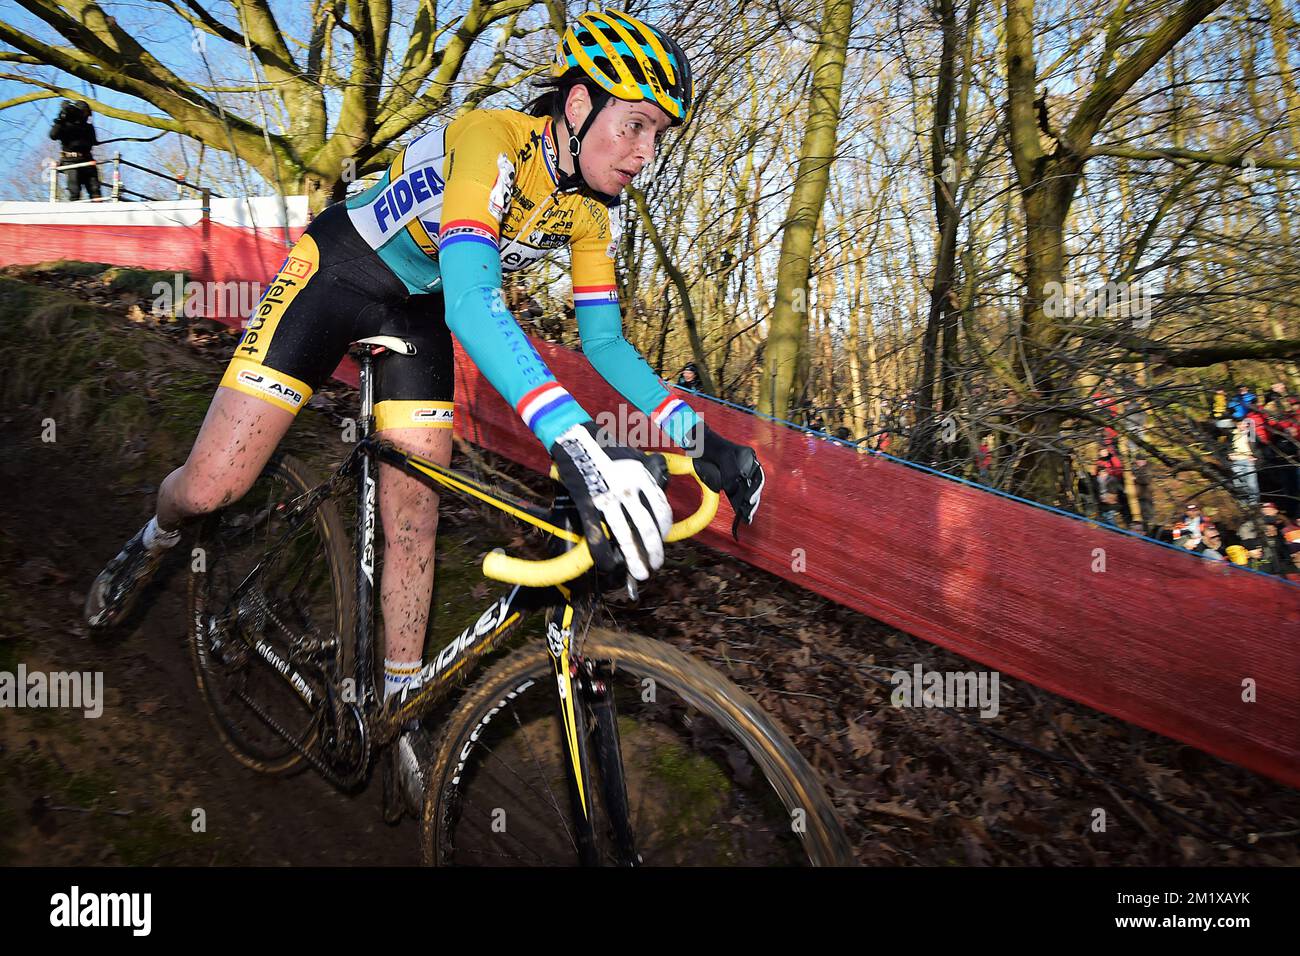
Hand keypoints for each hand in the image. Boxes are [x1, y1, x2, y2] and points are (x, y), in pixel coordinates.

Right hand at [550, 422, 672, 580]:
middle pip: (647, 529)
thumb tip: (658, 489)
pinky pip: (597, 534)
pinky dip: (604, 554)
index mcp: (642, 477)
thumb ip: (647, 473)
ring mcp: (607, 498)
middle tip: (655, 565)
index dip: (663, 531)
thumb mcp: (634, 456)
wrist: (575, 436)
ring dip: (635, 558)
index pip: (661, 511)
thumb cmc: (604, 445)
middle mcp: (628, 489)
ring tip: (641, 572)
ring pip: (626, 536)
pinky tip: (609, 565)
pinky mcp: (587, 503)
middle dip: (653, 552)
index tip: (661, 541)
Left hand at [687, 423, 764, 532]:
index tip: (749, 500)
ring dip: (747, 504)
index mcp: (748, 458)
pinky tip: (739, 513)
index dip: (755, 489)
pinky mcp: (728, 480)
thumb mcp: (722, 455)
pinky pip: (736, 493)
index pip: (757, 476)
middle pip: (753, 486)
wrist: (697, 442)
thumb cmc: (711, 445)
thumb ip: (730, 471)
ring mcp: (737, 474)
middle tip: (748, 513)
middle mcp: (746, 467)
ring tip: (746, 518)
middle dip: (752, 500)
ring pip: (745, 491)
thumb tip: (733, 489)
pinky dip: (737, 502)